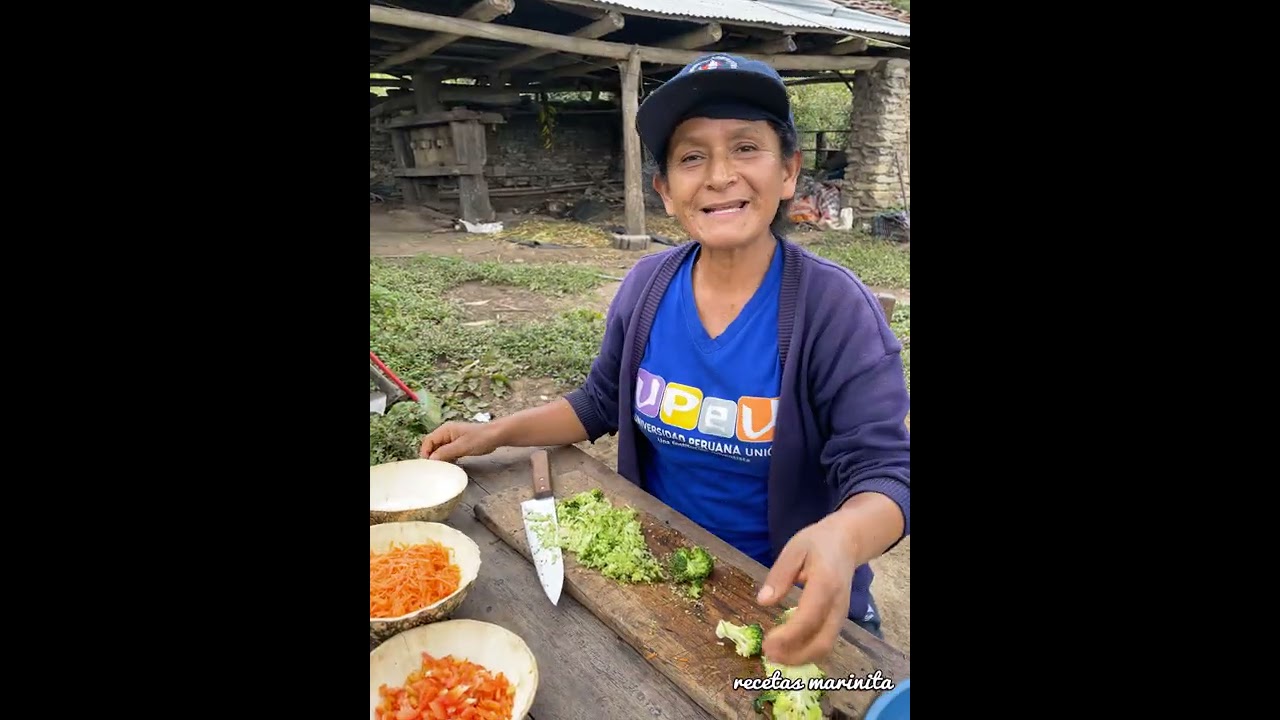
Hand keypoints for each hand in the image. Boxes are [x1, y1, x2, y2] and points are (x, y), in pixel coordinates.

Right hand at [419, 421, 501, 461]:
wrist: (495, 436)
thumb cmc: (479, 439)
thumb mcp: (461, 447)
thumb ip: (445, 452)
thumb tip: (431, 459)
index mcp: (444, 430)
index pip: (428, 441)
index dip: (425, 453)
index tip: (428, 465)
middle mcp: (446, 433)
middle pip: (432, 446)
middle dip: (432, 457)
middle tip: (434, 469)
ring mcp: (452, 439)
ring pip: (440, 450)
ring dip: (440, 459)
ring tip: (441, 469)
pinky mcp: (458, 445)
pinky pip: (447, 453)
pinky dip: (447, 459)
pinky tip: (450, 466)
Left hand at [755, 515, 857, 665]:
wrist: (847, 543)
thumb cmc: (818, 543)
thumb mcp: (795, 549)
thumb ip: (780, 575)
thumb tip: (763, 602)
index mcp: (826, 583)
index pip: (809, 617)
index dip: (789, 635)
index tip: (767, 642)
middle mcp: (837, 604)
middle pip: (821, 641)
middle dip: (794, 655)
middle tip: (769, 654)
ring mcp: (841, 614)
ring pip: (825, 647)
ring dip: (800, 658)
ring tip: (775, 656)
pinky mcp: (838, 620)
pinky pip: (825, 642)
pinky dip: (806, 652)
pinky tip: (788, 651)